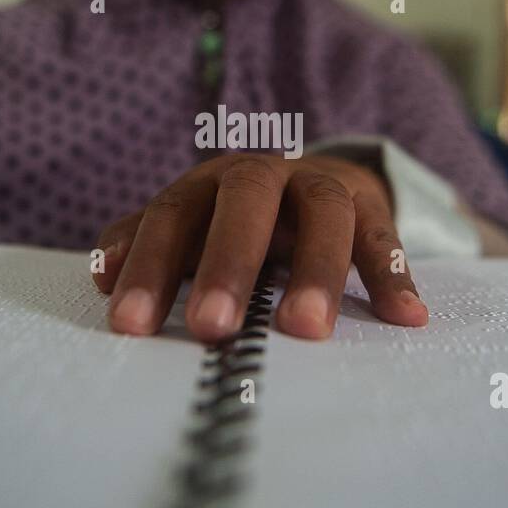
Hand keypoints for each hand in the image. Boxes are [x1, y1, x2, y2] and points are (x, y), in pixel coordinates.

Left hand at [92, 152, 428, 341]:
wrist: (315, 180)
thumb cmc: (236, 219)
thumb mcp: (190, 226)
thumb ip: (147, 245)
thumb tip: (102, 276)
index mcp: (208, 183)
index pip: (172, 218)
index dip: (149, 269)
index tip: (131, 327)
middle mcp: (264, 176)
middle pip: (245, 202)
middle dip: (227, 264)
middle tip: (212, 329)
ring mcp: (320, 186)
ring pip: (324, 213)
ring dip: (315, 271)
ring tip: (302, 331)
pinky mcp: (370, 205)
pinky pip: (384, 236)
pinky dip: (394, 273)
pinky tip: (405, 317)